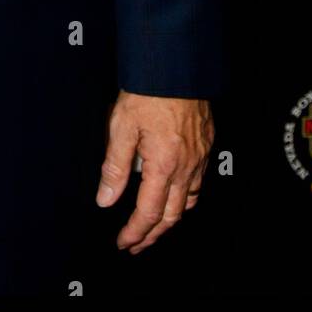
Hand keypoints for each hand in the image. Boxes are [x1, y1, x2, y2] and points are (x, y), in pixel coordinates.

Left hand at [95, 89, 213, 253]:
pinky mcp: (206, 145)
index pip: (148, 213)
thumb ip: (114, 167)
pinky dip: (186, 197)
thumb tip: (106, 200)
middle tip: (136, 245)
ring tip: (155, 227)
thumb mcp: (121, 127)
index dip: (134, 232)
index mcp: (163, 165)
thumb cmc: (148, 92)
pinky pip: (198, 182)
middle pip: (171, 216)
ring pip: (189, 201)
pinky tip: (175, 195)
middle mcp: (186, 166)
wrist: (176, 66)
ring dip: (170, 220)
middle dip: (152, 235)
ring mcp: (199, 157)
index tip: (123, 243)